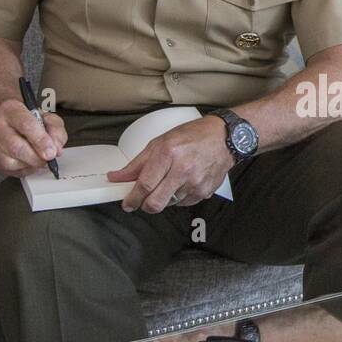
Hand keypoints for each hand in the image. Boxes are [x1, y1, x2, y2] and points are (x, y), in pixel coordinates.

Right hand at [0, 99, 66, 177]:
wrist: (11, 123)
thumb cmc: (31, 120)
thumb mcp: (48, 118)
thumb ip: (56, 130)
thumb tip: (56, 149)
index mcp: (11, 110)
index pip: (26, 124)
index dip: (41, 140)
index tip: (51, 151)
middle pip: (16, 147)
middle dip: (37, 157)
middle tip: (49, 158)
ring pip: (12, 162)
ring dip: (31, 164)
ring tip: (39, 158)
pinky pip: (10, 171)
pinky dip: (25, 170)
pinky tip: (30, 162)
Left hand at [107, 115, 232, 212]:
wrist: (225, 138)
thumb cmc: (192, 136)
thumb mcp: (160, 142)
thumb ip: (137, 163)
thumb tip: (116, 177)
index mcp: (168, 153)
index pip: (145, 184)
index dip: (132, 198)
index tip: (127, 203)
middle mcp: (183, 170)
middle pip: (156, 202)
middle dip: (145, 205)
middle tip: (142, 200)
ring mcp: (195, 183)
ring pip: (169, 204)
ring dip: (164, 198)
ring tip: (170, 181)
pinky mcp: (204, 192)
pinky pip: (183, 203)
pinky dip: (178, 197)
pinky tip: (183, 182)